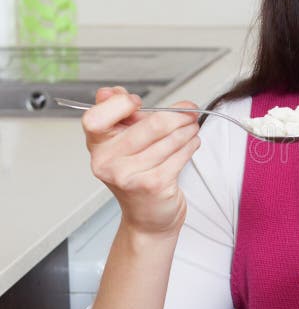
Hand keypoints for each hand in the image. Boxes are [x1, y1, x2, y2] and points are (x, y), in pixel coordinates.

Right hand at [81, 86, 200, 235]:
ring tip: (192, 127)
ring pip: (171, 139)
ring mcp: (129, 176)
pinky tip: (192, 143)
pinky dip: (191, 145)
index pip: (96, 118)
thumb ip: (119, 115)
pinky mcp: (153, 185)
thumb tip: (111, 92)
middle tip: (190, 111)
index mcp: (97, 146)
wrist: (148, 217)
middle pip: (150, 125)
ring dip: (188, 130)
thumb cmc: (137, 176)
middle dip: (177, 115)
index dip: (119, 105)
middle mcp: (108, 162)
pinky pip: (180, 155)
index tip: (138, 103)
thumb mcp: (122, 143)